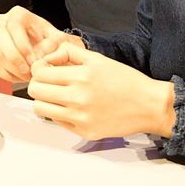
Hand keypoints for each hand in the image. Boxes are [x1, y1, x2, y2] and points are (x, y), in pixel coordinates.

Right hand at [0, 6, 81, 82]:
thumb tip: (42, 52)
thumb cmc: (48, 40)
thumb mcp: (58, 38)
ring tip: (28, 75)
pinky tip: (21, 75)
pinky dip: (8, 75)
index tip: (33, 60)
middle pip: (1, 43)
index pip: (14, 27)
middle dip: (17, 61)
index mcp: (18, 14)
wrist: (43, 47)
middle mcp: (3, 23)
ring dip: (14, 70)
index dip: (23, 46)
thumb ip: (54, 43)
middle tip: (30, 71)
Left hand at [26, 41, 174, 139]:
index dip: (39, 69)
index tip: (47, 69)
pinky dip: (59, 114)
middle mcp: (78, 99)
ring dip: (44, 101)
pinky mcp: (85, 132)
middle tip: (50, 82)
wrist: (149, 105)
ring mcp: (80, 119)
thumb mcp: (97, 58)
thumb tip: (47, 58)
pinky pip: (57, 122)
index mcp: (80, 77)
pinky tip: (73, 107)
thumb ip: (68, 53)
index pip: (39, 73)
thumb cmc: (125, 80)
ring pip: (41, 109)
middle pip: (35, 92)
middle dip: (38, 84)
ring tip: (57, 96)